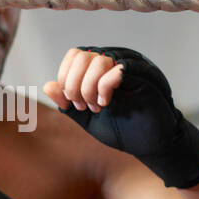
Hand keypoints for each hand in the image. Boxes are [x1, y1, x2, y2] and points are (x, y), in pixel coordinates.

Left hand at [43, 46, 198, 187]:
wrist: (151, 144)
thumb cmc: (123, 128)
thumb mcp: (87, 117)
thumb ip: (67, 103)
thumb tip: (47, 86)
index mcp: (101, 67)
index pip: (74, 55)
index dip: (66, 78)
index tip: (74, 104)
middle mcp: (115, 59)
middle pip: (82, 55)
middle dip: (75, 85)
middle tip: (85, 107)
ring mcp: (131, 64)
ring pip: (97, 59)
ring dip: (89, 87)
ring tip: (97, 106)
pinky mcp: (144, 75)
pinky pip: (117, 69)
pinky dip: (103, 87)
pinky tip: (106, 103)